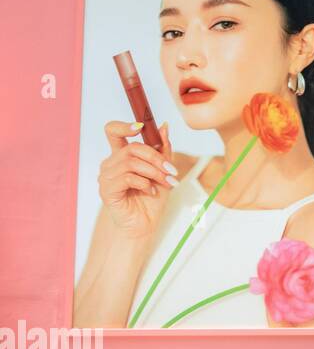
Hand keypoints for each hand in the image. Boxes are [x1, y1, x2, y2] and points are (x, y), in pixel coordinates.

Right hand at [99, 119, 176, 239]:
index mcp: (122, 155)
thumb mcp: (163, 170)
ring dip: (154, 172)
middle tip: (172, 171)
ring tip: (166, 183)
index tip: (141, 126)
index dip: (124, 125)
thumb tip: (164, 126)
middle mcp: (111, 163)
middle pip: (132, 147)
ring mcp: (106, 176)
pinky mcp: (106, 190)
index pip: (113, 131)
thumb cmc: (152, 197)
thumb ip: (163, 149)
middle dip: (156, 158)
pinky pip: (127, 178)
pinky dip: (145, 183)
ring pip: (131, 163)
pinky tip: (151, 191)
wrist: (145, 223)